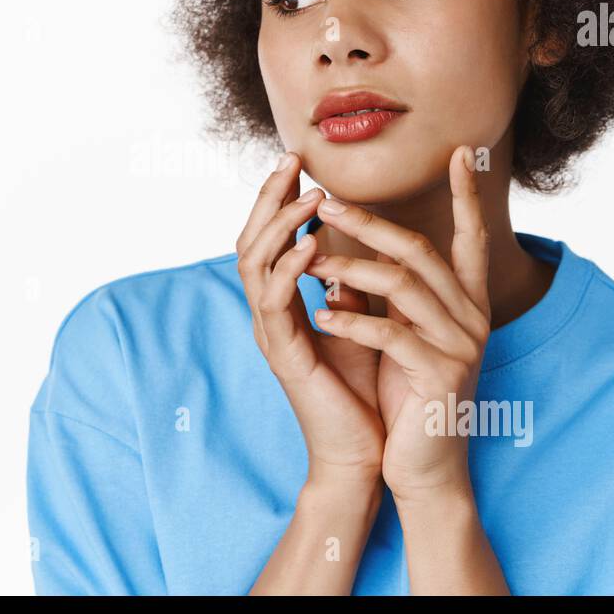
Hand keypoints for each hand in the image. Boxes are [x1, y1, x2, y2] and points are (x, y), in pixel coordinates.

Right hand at [236, 151, 387, 489]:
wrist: (364, 453)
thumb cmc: (361, 389)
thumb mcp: (358, 322)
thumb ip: (348, 284)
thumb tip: (348, 244)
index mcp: (284, 304)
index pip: (270, 239)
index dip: (280, 199)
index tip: (300, 163)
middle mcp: (269, 314)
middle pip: (250, 241)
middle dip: (269, 198)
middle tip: (291, 160)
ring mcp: (271, 335)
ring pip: (252, 265)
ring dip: (278, 227)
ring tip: (307, 196)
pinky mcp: (283, 357)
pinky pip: (274, 305)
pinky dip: (288, 271)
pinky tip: (309, 248)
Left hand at [305, 146, 491, 504]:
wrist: (424, 468)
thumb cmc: (407, 397)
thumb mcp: (402, 336)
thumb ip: (392, 296)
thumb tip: (352, 248)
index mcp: (466, 304)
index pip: (471, 237)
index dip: (468, 194)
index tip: (464, 151)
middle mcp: (472, 318)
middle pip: (420, 251)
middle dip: (370, 222)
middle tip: (326, 200)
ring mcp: (460, 347)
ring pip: (403, 285)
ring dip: (349, 267)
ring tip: (309, 262)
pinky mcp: (440, 377)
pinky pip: (391, 335)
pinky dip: (351, 321)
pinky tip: (320, 316)